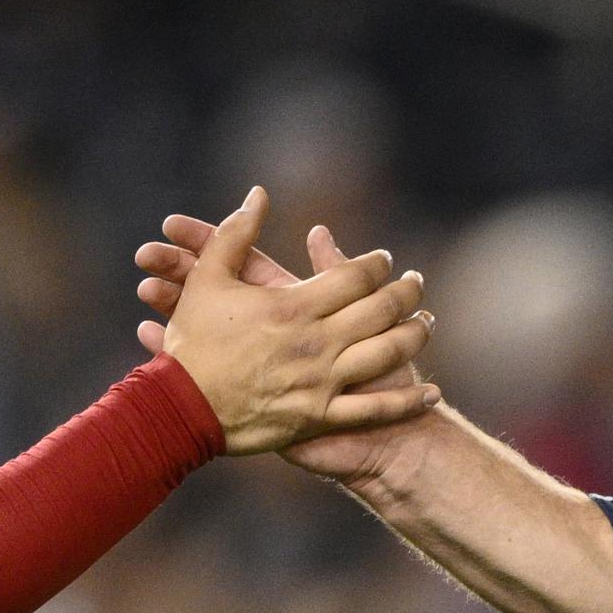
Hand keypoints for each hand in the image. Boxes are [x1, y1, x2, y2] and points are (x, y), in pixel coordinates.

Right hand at [149, 187, 438, 455]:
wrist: (181, 410)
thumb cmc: (193, 343)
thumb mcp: (209, 281)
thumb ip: (235, 234)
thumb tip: (258, 194)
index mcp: (294, 306)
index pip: (353, 276)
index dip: (374, 264)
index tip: (384, 258)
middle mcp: (317, 342)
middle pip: (379, 309)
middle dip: (404, 292)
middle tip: (417, 281)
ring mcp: (322, 382)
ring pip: (386, 353)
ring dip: (414, 335)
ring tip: (428, 322)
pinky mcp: (320, 418)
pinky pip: (374, 410)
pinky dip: (406, 402)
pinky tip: (430, 393)